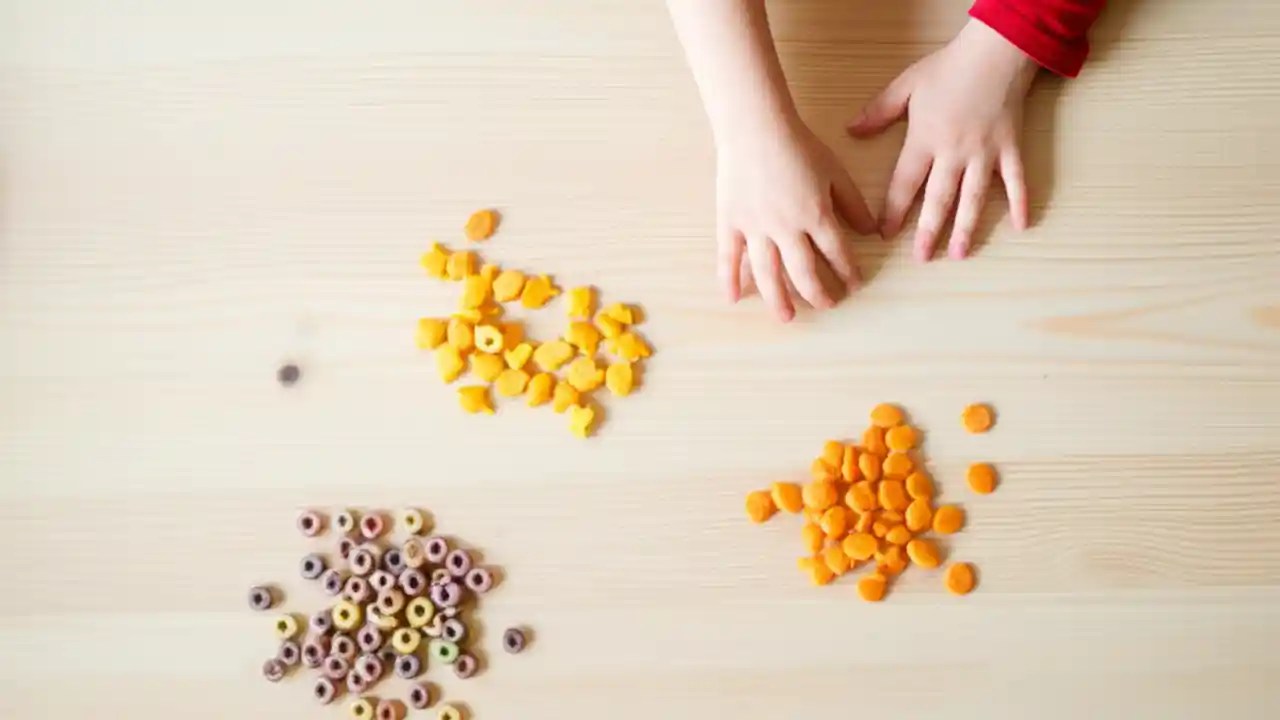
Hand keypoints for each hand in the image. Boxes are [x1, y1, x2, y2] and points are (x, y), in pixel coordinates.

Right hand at [717, 120, 876, 321]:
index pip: (837, 253)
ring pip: (768, 273)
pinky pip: (729, 256)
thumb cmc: (797, 144)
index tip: (854, 284)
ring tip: (787, 317)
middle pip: (804, 272)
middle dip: (818, 293)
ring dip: (779, 299)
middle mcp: (787, 228)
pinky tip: (733, 298)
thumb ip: (852, 203)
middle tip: (826, 305)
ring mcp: (756, 228)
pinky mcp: (731, 222)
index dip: (848, 272)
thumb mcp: (833, 170)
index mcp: (816, 215)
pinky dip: (729, 279)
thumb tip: (870, 231)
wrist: (755, 126)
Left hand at [850, 20, 1038, 260]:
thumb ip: (878, 112)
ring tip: (961, 254)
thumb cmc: (949, 67)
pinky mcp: (1010, 147)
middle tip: (922, 259)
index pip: (904, 184)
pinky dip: (1020, 203)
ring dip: (967, 228)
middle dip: (929, 232)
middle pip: (938, 200)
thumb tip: (851, 130)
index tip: (886, 234)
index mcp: (925, 140)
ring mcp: (985, 153)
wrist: (995, 51)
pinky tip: (1022, 226)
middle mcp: (954, 153)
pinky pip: (1016, 180)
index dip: (893, 211)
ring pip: (974, 198)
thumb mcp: (905, 85)